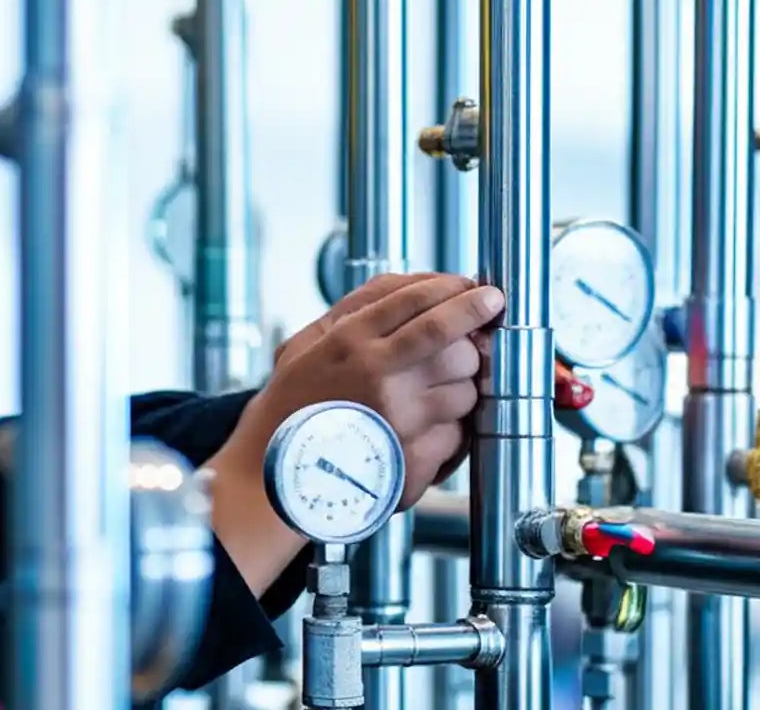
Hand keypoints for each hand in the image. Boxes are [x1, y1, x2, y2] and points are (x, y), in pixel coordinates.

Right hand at [253, 274, 501, 506]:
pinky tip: (425, 426)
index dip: (463, 294)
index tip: (488, 295)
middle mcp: (377, 375)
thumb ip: (361, 308)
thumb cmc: (293, 405)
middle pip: (456, 345)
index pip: (422, 302)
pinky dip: (451, 427)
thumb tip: (428, 285)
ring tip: (434, 392)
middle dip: (472, 341)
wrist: (271, 474)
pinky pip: (458, 433)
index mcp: (350, 339)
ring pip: (466, 391)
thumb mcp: (309, 342)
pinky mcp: (411, 460)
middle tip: (470, 342)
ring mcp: (397, 420)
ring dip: (462, 387)